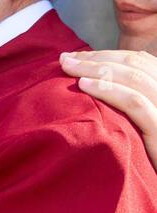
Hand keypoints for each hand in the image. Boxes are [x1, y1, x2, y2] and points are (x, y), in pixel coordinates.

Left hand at [61, 49, 156, 169]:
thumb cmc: (150, 157)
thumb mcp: (142, 124)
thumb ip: (130, 102)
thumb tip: (92, 83)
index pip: (139, 61)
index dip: (107, 55)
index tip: (75, 56)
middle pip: (135, 64)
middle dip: (97, 58)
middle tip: (64, 59)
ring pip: (134, 78)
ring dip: (97, 69)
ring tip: (68, 68)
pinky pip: (135, 103)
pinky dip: (109, 91)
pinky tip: (84, 86)